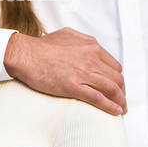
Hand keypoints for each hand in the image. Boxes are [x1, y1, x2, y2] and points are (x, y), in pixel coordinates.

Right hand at [4, 28, 125, 114]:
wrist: (25, 54)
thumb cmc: (42, 46)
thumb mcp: (68, 34)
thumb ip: (83, 40)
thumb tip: (91, 45)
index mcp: (91, 47)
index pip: (115, 66)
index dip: (118, 79)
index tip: (117, 87)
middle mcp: (91, 58)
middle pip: (117, 78)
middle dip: (122, 92)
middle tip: (121, 101)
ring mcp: (83, 73)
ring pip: (111, 89)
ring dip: (120, 101)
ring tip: (122, 110)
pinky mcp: (73, 86)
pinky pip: (98, 98)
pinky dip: (110, 106)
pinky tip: (116, 112)